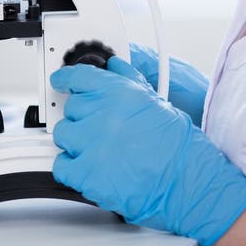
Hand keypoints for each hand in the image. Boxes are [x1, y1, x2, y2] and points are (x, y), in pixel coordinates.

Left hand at [50, 57, 245, 245]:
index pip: (78, 77)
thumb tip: (114, 67)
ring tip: (96, 150)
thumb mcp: (156, 98)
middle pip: (71, 108)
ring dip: (75, 141)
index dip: (65, 79)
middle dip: (81, 117)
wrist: (186, 179)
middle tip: (98, 128)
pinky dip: (70, 168)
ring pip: (62, 135)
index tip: (60, 82)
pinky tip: (87, 168)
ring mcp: (91, 144)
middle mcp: (101, 113)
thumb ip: (129, 80)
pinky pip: (61, 166)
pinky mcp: (87, 174)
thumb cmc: (177, 143)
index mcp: (117, 92)